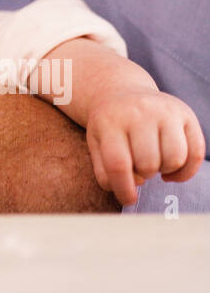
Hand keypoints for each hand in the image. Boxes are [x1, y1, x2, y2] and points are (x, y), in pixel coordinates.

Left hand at [86, 87, 206, 206]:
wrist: (124, 93)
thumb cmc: (110, 126)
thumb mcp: (97, 143)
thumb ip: (106, 170)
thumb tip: (130, 190)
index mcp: (111, 120)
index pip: (118, 163)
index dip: (124, 188)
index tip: (129, 198)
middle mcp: (139, 111)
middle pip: (149, 163)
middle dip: (144, 175)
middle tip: (139, 168)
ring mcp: (165, 110)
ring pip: (175, 158)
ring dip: (165, 170)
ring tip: (154, 164)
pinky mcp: (186, 114)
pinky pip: (196, 153)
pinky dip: (186, 171)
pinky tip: (170, 170)